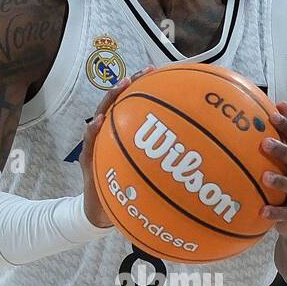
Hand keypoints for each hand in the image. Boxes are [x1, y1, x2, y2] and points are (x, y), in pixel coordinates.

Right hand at [80, 66, 156, 228]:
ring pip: (102, 116)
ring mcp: (98, 145)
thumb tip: (198, 160)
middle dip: (128, 86)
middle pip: (118, 104)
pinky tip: (98, 122)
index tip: (159, 73)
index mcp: (125, 135)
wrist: (104, 213)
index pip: (134, 107)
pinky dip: (92, 131)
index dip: (145, 89)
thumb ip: (165, 166)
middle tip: (141, 73)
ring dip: (110, 100)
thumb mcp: (149, 177)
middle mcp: (111, 135)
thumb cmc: (129, 192)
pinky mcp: (88, 159)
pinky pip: (88, 143)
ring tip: (120, 87)